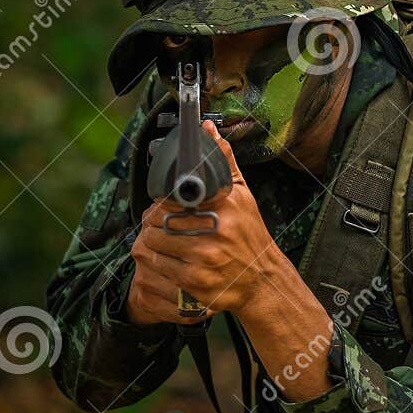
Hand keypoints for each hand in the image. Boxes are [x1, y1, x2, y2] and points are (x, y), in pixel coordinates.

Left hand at [125, 122, 287, 323]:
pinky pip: (158, 267)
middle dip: (152, 221)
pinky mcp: (195, 282)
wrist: (262, 281)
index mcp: (223, 206)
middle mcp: (214, 232)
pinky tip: (166, 259)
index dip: (161, 199)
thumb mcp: (242, 196)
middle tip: (158, 223)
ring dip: (150, 242)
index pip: (172, 195)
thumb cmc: (250, 236)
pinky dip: (156, 262)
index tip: (164, 203)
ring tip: (160, 240)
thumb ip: (223, 162)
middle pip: (156, 220)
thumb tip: (208, 130)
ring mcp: (203, 259)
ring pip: (152, 244)